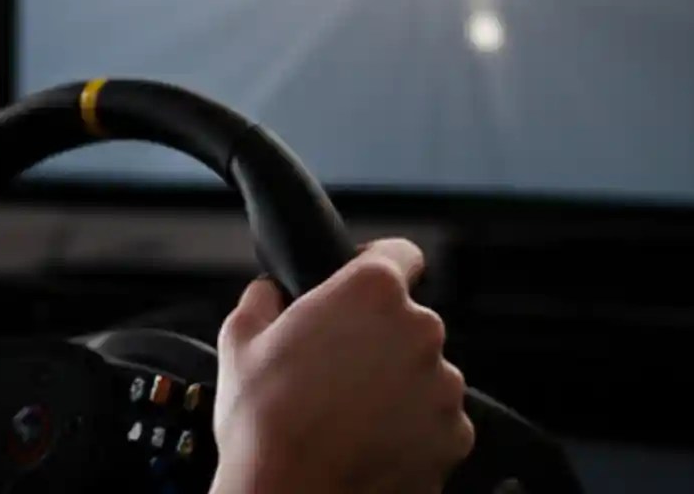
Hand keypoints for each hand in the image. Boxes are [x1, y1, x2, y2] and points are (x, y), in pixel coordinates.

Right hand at [210, 239, 473, 493]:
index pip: (401, 253)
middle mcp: (419, 330)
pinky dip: (411, 429)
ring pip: (423, 373)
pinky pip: (436, 421)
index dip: (376, 267)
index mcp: (372, 292)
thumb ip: (263, 298)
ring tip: (349, 413)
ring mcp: (442, 386)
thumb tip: (270, 292)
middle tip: (336, 369)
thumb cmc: (265, 424)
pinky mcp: (454, 435)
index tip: (361, 285)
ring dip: (395, 385)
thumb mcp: (239, 340)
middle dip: (378, 339)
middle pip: (408, 321)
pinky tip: (369, 441)